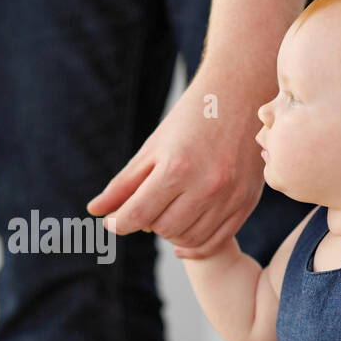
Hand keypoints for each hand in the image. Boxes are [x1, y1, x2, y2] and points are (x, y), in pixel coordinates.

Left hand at [86, 66, 264, 258]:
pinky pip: (216, 241)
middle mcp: (207, 186)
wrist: (242, 97)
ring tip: (165, 213)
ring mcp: (230, 197)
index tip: (112, 222)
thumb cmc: (191, 118)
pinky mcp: (246, 203)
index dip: (118, 223)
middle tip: (144, 209)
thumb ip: (124, 183)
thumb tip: (94, 211)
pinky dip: (194, 244)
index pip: (138, 215)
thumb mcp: (153, 147)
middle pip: (163, 228)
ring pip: (189, 239)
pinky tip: (180, 237)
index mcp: (178, 168)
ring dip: (170, 233)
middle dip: (147, 224)